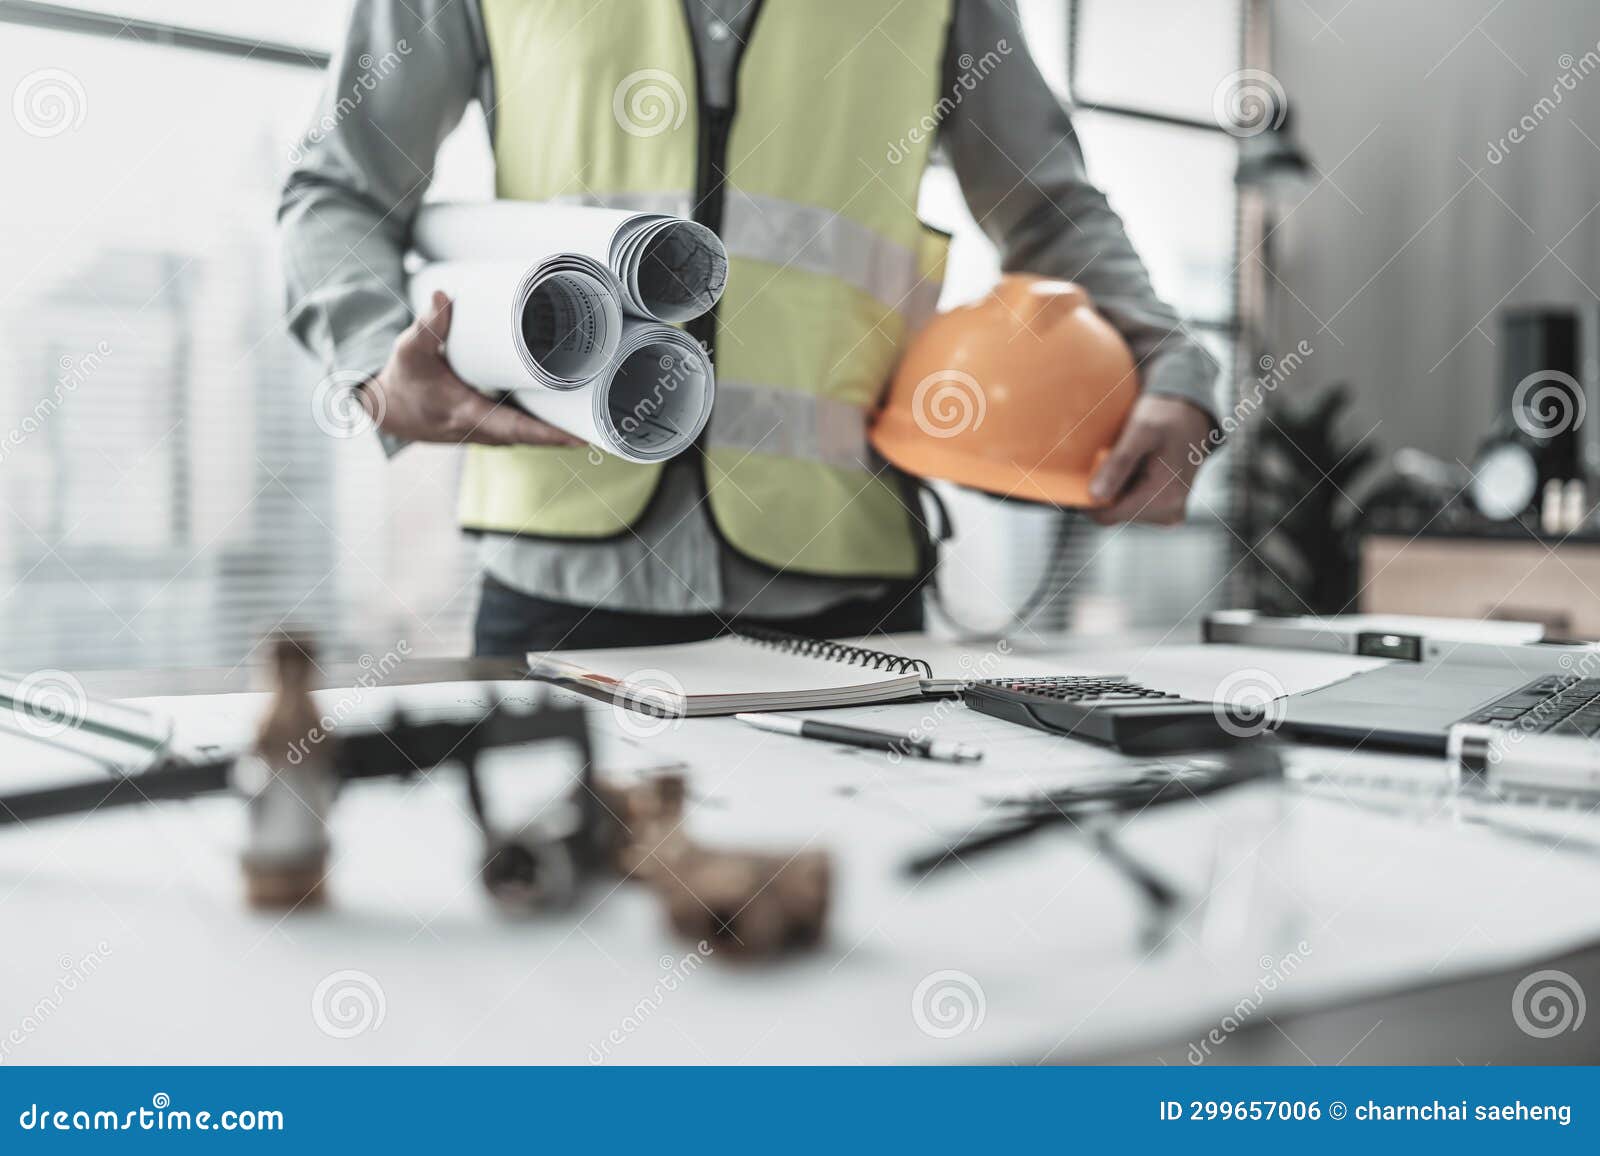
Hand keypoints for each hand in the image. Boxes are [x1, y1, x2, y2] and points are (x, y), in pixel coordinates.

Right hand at [358, 291, 584, 446]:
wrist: (390, 408)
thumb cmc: (403, 380)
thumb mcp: (410, 351)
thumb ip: (428, 325)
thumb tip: (441, 295)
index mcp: (469, 416)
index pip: (517, 430)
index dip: (549, 434)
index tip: (580, 436)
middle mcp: (485, 431)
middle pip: (536, 435)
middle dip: (570, 430)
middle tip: (605, 417)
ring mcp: (491, 432)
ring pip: (533, 433)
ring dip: (562, 425)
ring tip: (597, 407)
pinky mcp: (493, 426)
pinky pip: (526, 427)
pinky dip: (546, 421)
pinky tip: (571, 406)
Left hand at [1086, 394, 1213, 525]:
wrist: (1191, 416)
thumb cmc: (1164, 418)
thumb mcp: (1139, 432)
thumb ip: (1118, 464)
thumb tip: (1095, 496)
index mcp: (1164, 497)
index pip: (1107, 516)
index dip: (1091, 497)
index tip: (1091, 469)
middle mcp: (1169, 513)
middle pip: (1115, 513)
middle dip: (1108, 488)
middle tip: (1118, 457)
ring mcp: (1170, 515)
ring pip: (1123, 511)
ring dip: (1118, 488)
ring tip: (1133, 461)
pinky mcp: (1167, 512)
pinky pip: (1135, 507)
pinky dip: (1128, 489)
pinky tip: (1139, 469)